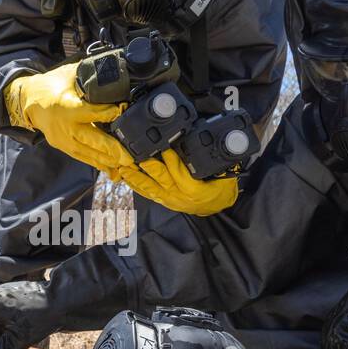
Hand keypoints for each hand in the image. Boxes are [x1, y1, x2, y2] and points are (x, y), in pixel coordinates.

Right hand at [4, 62, 132, 170]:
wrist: (28, 101)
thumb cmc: (50, 86)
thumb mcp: (69, 75)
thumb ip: (89, 76)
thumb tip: (112, 72)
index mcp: (67, 107)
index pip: (93, 112)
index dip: (110, 113)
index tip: (123, 111)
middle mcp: (66, 126)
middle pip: (93, 140)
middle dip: (112, 149)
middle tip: (129, 156)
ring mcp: (63, 139)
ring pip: (89, 153)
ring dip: (108, 160)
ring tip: (125, 164)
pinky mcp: (63, 146)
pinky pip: (82, 157)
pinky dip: (97, 164)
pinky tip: (111, 169)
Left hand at [115, 148, 239, 215]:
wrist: (217, 205)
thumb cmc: (220, 188)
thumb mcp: (223, 174)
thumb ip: (211, 161)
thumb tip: (199, 142)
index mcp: (196, 191)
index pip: (181, 173)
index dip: (171, 159)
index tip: (164, 145)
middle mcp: (180, 197)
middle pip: (162, 180)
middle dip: (148, 168)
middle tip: (137, 157)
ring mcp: (170, 200)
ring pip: (150, 188)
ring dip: (136, 177)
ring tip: (124, 167)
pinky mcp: (164, 201)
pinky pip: (148, 194)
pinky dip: (136, 185)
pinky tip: (126, 177)